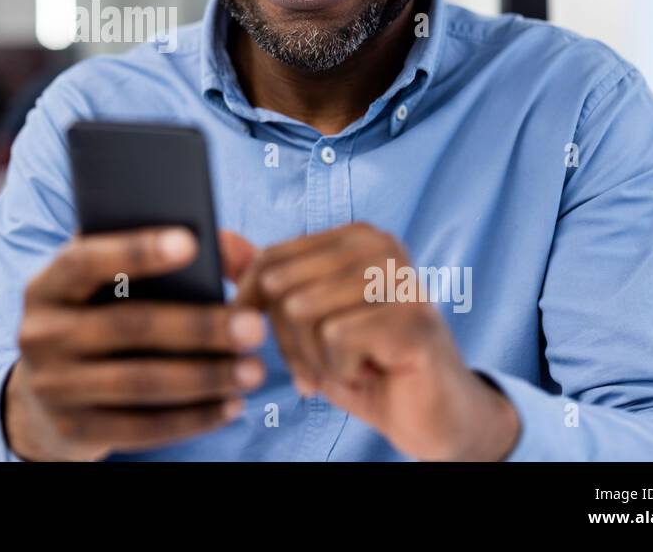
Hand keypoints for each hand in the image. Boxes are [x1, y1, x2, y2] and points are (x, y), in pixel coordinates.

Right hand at [3, 227, 266, 460]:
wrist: (41, 401)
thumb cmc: (94, 321)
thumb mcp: (105, 286)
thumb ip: (158, 255)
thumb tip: (229, 244)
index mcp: (47, 286)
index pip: (84, 261)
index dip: (135, 250)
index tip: (190, 242)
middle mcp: (42, 335)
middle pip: (127, 326)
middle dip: (198, 326)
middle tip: (253, 326)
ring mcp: (55, 387)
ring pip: (141, 381)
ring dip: (206, 376)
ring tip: (254, 369)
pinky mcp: (76, 431)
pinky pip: (143, 427)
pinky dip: (193, 417)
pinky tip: (231, 405)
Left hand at [236, 223, 519, 460]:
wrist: (431, 416)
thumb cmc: (365, 364)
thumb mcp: (305, 322)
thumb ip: (267, 281)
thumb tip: (221, 241)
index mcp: (355, 235)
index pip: (269, 260)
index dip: (255, 310)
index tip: (280, 340)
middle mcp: (380, 244)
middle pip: (280, 287)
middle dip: (289, 340)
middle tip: (326, 360)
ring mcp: (401, 276)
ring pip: (302, 312)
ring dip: (316, 359)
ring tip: (351, 365)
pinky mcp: (413, 316)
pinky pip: (335, 339)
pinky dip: (341, 371)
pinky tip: (372, 372)